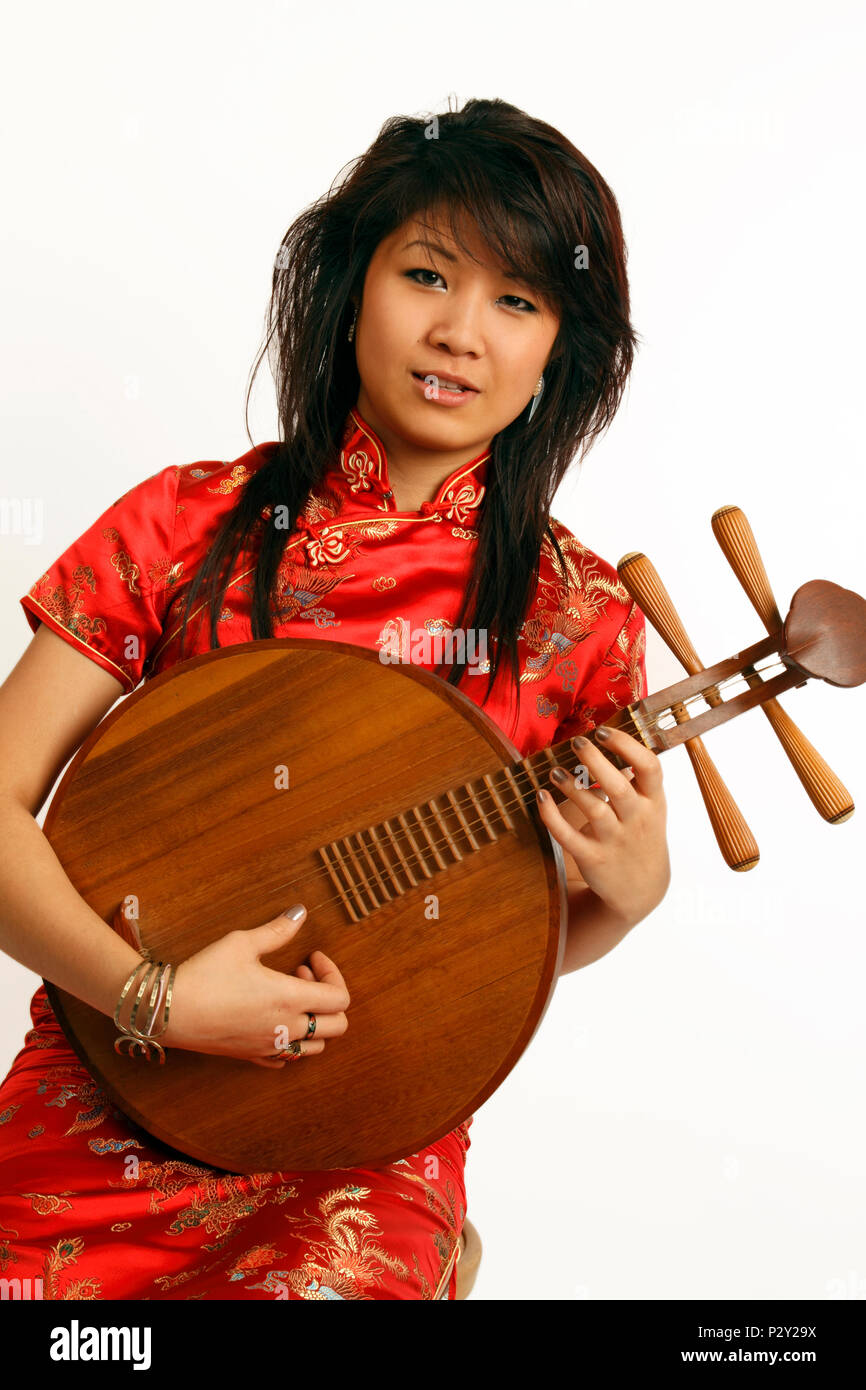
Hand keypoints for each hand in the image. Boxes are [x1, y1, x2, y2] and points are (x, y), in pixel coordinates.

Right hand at [160, 906, 349, 1068]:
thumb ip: (277, 930)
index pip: (340, 998)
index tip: (311, 957)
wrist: (167, 1011)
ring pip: (315, 1047)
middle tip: (302, 975)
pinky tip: (274, 1020)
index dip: (333, 973)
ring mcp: (269, 1047)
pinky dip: (292, 1042)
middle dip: (329, 998)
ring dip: (314, 1021)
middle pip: (337, 1026)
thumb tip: (301, 912)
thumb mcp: (242, 943)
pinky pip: (286, 1059)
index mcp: (289, 1000)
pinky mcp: (250, 1057)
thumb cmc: (204, 974)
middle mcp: (285, 1029)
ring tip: (289, 997)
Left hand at [536, 726, 670, 926]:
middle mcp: (637, 820)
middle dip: (595, 761)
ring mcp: (615, 840)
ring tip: (554, 771)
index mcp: (654, 801)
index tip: (603, 732)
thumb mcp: (651, 807)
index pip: (650, 768)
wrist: (641, 890)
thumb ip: (636, 777)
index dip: (627, 746)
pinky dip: (552, 817)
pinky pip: (568, 837)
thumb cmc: (641, 835)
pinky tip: (541, 797)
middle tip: (576, 742)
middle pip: (618, 786)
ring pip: (594, 810)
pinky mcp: (592, 858)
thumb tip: (610, 736)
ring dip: (572, 787)